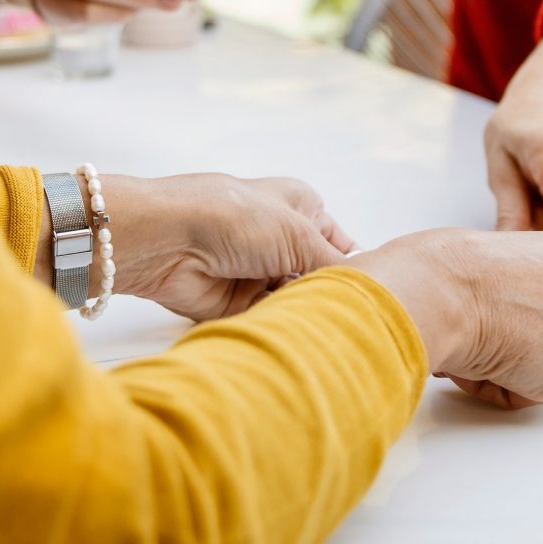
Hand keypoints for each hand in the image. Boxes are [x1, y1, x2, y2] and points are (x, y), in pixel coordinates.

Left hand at [103, 173, 356, 322]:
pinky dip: (280, 326)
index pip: (341, 245)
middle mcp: (281, 239)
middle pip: (319, 277)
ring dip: (303, 312)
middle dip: (328, 294)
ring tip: (323, 327)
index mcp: (300, 208)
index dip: (355, 269)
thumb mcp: (298, 233)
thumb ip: (334, 264)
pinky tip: (296, 335)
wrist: (169, 242)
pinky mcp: (238, 304)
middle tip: (350, 318)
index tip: (373, 295)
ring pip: (296, 301)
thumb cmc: (233, 217)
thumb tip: (365, 285)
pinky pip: (270, 320)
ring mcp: (258, 272)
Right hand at [347, 228, 542, 408]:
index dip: (538, 308)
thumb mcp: (507, 249)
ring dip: (528, 366)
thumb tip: (519, 306)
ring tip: (488, 350)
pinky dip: (516, 389)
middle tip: (496, 334)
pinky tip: (488, 365)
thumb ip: (532, 278)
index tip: (510, 312)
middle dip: (539, 338)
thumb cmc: (453, 267)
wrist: (444, 291)